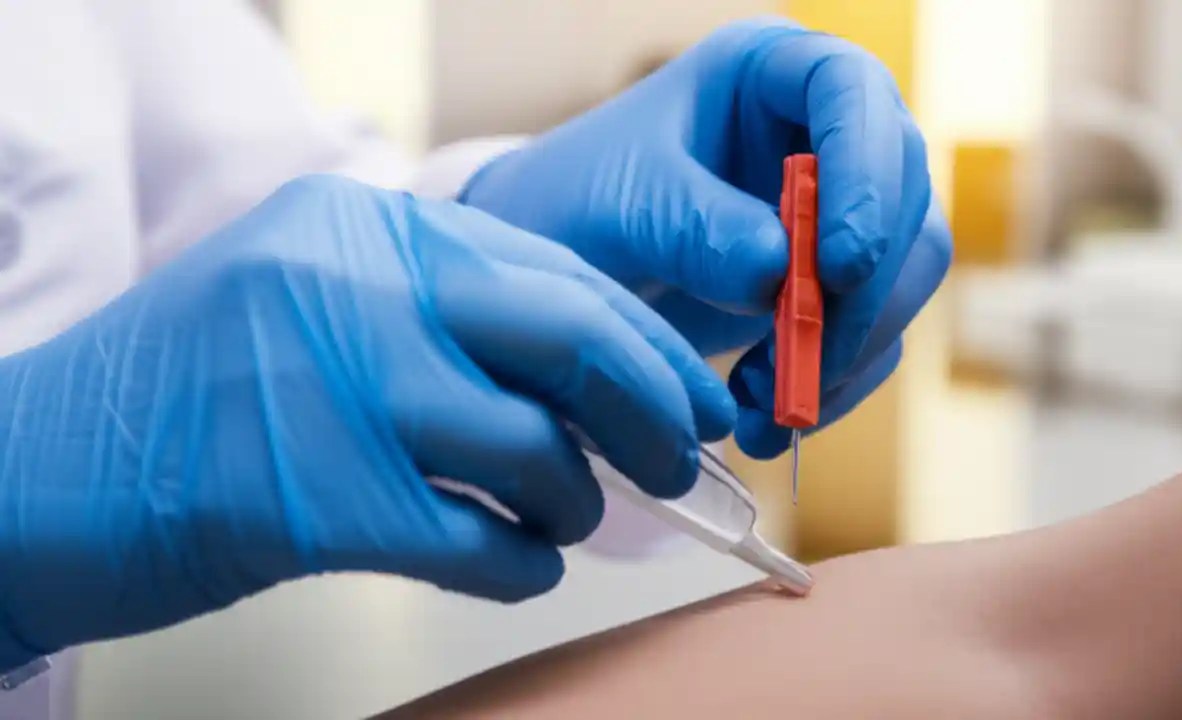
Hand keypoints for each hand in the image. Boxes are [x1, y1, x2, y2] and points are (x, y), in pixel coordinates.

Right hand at [0, 176, 733, 668]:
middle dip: (653, 408)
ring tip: (562, 519)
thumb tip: (591, 381)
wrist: (29, 469)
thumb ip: (438, 317)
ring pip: (536, 449)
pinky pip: (480, 540)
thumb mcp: (310, 302)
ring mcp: (333, 387)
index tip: (691, 392)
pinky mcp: (314, 499)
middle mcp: (353, 285)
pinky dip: (522, 563)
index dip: (647, 340)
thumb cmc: (186, 395)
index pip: (557, 270)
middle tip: (680, 459)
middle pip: (571, 337)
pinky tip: (515, 563)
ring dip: (576, 500)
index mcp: (363, 227)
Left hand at [461, 16, 950, 458]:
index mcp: (770, 72)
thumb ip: (690, 228)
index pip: (856, 93)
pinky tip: (764, 420)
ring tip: (767, 408)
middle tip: (803, 368)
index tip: (838, 266)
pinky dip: (830, 384)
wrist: (555, 271)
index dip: (866, 177)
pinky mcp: (831, 283)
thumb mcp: (619, 206)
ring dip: (849, 351)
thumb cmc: (576, 202)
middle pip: (902, 197)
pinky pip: (869, 334)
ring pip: (902, 274)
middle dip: (863, 295)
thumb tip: (777, 274)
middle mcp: (822, 131)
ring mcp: (837, 210)